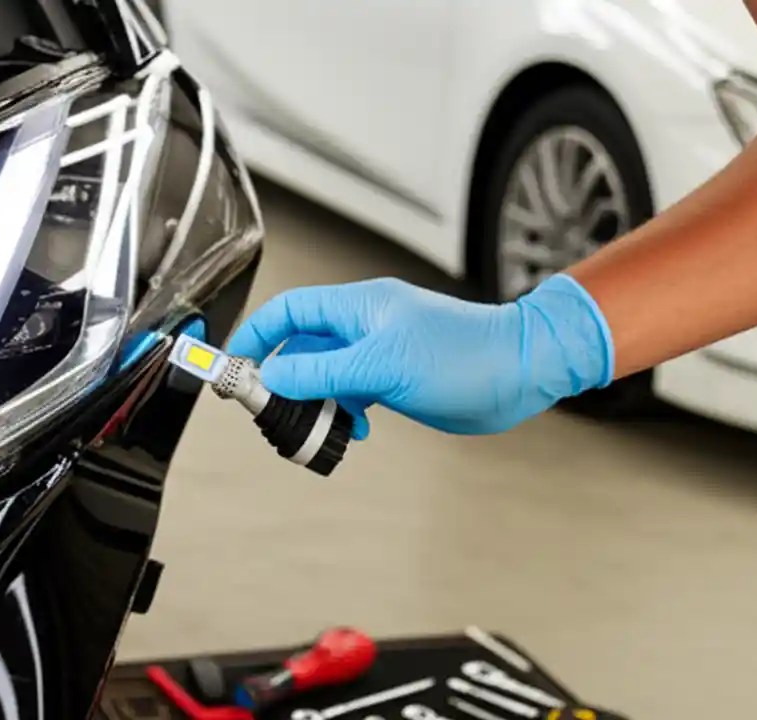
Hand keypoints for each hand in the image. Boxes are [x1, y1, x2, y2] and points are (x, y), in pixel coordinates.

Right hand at [225, 275, 612, 436]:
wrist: (521, 371)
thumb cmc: (465, 354)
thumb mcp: (382, 365)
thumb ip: (323, 372)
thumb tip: (272, 377)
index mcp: (357, 306)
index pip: (288, 312)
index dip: (257, 336)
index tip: (236, 367)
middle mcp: (363, 326)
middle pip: (300, 348)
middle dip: (284, 379)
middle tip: (274, 410)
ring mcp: (378, 353)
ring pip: (324, 376)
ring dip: (316, 403)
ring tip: (319, 426)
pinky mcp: (393, 380)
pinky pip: (350, 395)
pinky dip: (344, 414)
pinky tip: (356, 430)